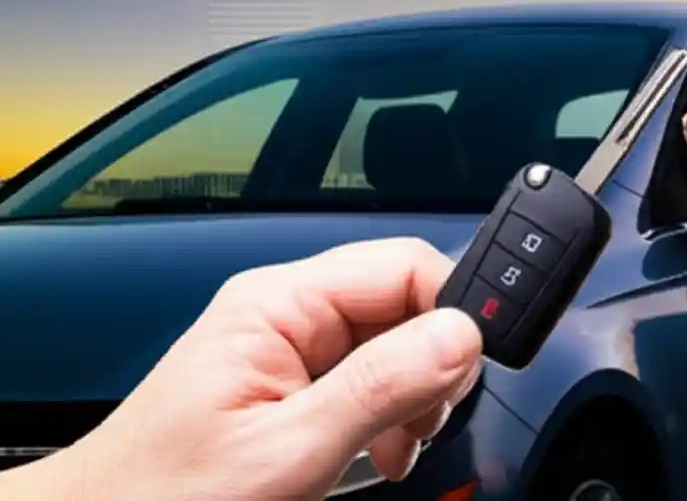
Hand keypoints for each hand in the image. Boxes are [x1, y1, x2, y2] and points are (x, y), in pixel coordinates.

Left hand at [0, 237, 481, 499]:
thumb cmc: (165, 495)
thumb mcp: (287, 450)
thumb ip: (379, 388)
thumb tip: (461, 334)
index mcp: (278, 305)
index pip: (403, 265)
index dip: (451, 312)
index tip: (466, 373)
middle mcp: (289, 314)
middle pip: (408, 306)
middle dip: (434, 367)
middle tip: (420, 424)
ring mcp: (294, 349)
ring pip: (400, 346)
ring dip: (416, 400)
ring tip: (393, 450)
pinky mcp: (300, 384)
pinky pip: (375, 379)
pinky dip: (395, 418)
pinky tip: (380, 452)